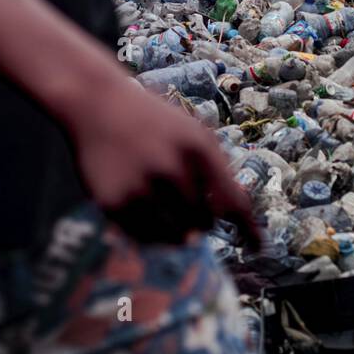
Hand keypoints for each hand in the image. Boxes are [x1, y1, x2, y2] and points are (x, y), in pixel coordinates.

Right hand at [65, 75, 260, 248]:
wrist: (96, 105)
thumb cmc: (154, 122)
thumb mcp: (193, 133)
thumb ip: (218, 168)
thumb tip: (237, 210)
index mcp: (197, 148)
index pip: (232, 200)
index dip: (247, 229)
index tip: (257, 248)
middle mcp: (170, 168)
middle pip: (204, 221)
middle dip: (203, 219)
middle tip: (187, 203)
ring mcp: (140, 187)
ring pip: (177, 235)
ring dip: (181, 231)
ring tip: (170, 211)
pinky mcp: (113, 203)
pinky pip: (145, 238)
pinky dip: (154, 235)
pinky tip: (150, 214)